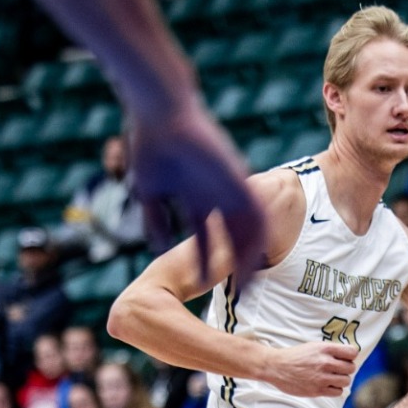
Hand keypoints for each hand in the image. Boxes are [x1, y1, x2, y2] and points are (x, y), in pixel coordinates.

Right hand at [126, 99, 264, 292]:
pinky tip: (256, 257)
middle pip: (232, 238)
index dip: (208, 262)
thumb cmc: (151, 145)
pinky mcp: (238, 179)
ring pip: (246, 229)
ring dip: (249, 256)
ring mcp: (229, 188)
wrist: (163, 113)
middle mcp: (217, 197)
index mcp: (198, 200)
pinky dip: (255, 236)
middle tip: (240, 294)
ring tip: (248, 283)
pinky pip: (254, 212)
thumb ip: (155, 218)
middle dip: (235, 265)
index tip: (209, 286)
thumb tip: (158, 247)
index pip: (208, 239)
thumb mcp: (150, 190)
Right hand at [262, 341, 356, 397]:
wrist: (276, 367)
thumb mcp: (314, 346)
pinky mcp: (317, 390)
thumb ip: (330, 351)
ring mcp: (321, 377)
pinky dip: (335, 389)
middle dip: (346, 369)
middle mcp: (325, 362)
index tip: (345, 359)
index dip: (351, 356)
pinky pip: (338, 392)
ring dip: (341, 380)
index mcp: (325, 349)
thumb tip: (350, 357)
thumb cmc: (296, 356)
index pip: (352, 352)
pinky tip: (327, 385)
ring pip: (346, 381)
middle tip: (337, 370)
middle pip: (351, 368)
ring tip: (332, 378)